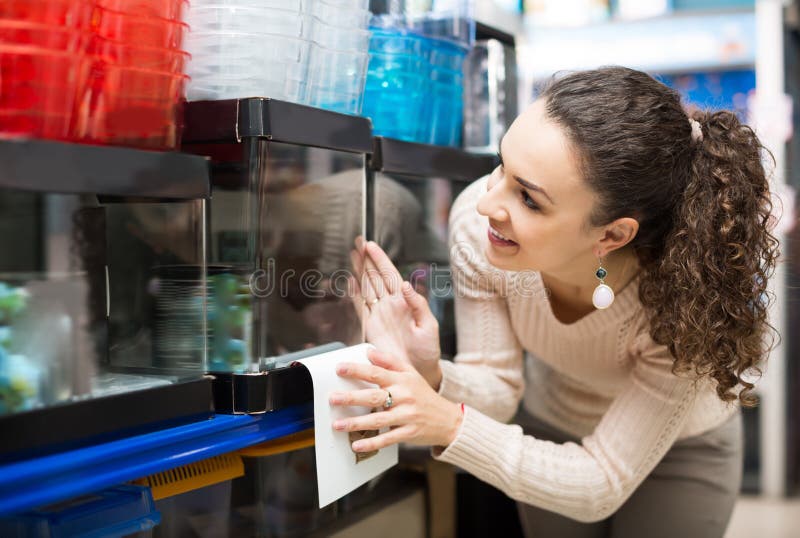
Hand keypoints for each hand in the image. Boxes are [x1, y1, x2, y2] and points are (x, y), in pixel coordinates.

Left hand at [329, 348, 462, 451]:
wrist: (448, 419)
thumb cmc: (424, 395)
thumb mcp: (411, 374)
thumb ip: (390, 362)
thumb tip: (369, 352)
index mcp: (402, 380)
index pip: (377, 372)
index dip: (357, 370)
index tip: (340, 369)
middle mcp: (404, 397)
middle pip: (374, 396)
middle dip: (352, 398)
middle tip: (333, 399)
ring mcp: (407, 416)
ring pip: (378, 419)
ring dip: (356, 423)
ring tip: (337, 424)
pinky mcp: (409, 433)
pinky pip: (387, 438)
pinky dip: (372, 442)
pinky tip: (357, 444)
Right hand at [349, 238, 442, 388]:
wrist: (418, 371)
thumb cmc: (428, 350)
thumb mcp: (429, 326)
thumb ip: (418, 304)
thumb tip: (407, 285)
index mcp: (405, 301)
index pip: (390, 275)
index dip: (380, 260)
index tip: (371, 246)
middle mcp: (390, 305)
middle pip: (375, 277)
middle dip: (367, 260)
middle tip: (358, 243)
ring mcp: (379, 314)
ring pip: (366, 287)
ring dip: (359, 272)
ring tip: (352, 255)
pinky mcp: (370, 326)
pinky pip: (360, 306)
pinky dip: (354, 294)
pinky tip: (350, 282)